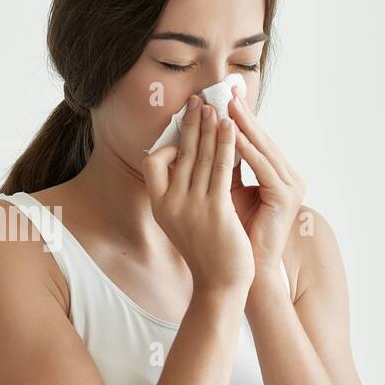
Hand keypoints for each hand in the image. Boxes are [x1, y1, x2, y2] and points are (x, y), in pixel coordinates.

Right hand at [141, 95, 254, 295]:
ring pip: (200, 155)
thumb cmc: (206, 252)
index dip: (167, 143)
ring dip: (209, 126)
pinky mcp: (215, 210)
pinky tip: (232, 128)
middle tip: (198, 100)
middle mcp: (171, 203)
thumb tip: (186, 165)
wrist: (220, 284)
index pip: (152, 163)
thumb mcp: (183, 221)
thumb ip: (181, 194)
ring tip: (216, 106)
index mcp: (159, 205)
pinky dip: (226, 144)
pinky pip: (221, 168)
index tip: (181, 130)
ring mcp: (191, 207)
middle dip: (190, 123)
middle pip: (180, 152)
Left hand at [224, 89, 305, 273]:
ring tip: (225, 105)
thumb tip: (200, 139)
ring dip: (243, 126)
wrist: (246, 269)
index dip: (236, 118)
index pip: (254, 139)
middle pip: (261, 138)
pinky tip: (231, 134)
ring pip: (263, 149)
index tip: (218, 96)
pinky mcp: (286, 197)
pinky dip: (246, 150)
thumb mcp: (225, 190)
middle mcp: (288, 176)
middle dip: (241, 115)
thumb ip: (221, 166)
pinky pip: (262, 167)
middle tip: (224, 90)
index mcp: (276, 174)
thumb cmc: (234, 231)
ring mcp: (291, 186)